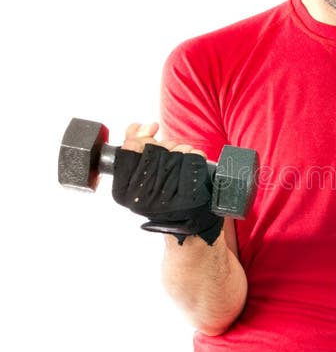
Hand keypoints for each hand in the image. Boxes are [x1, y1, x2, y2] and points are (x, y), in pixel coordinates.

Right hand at [112, 122, 222, 245]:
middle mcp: (141, 198)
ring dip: (181, 150)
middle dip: (165, 145)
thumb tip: (143, 126)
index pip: (129, 148)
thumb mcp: (141, 171)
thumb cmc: (164, 195)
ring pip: (175, 151)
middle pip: (154, 148)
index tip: (151, 138)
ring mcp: (165, 199)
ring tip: (182, 162)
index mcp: (124, 192)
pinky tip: (194, 164)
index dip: (142, 138)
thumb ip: (134, 143)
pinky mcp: (189, 196)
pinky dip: (196, 155)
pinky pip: (193, 158)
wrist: (188, 225)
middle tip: (170, 153)